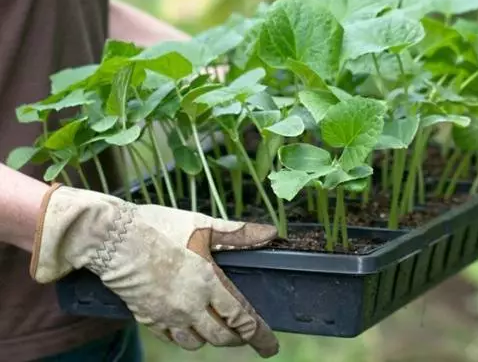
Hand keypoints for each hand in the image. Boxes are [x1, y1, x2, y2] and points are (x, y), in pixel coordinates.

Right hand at [30, 183, 278, 357]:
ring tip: (216, 329)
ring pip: (195, 343)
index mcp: (208, 283)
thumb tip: (271, 233)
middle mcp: (190, 305)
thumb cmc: (159, 228)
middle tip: (245, 337)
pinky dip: (182, 337)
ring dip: (209, 339)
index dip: (259, 335)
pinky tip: (185, 327)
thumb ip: (238, 234)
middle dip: (237, 339)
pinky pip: (170, 338)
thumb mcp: (202, 225)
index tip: (271, 347)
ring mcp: (167, 315)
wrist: (112, 237)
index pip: (241, 318)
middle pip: (221, 337)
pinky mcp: (146, 317)